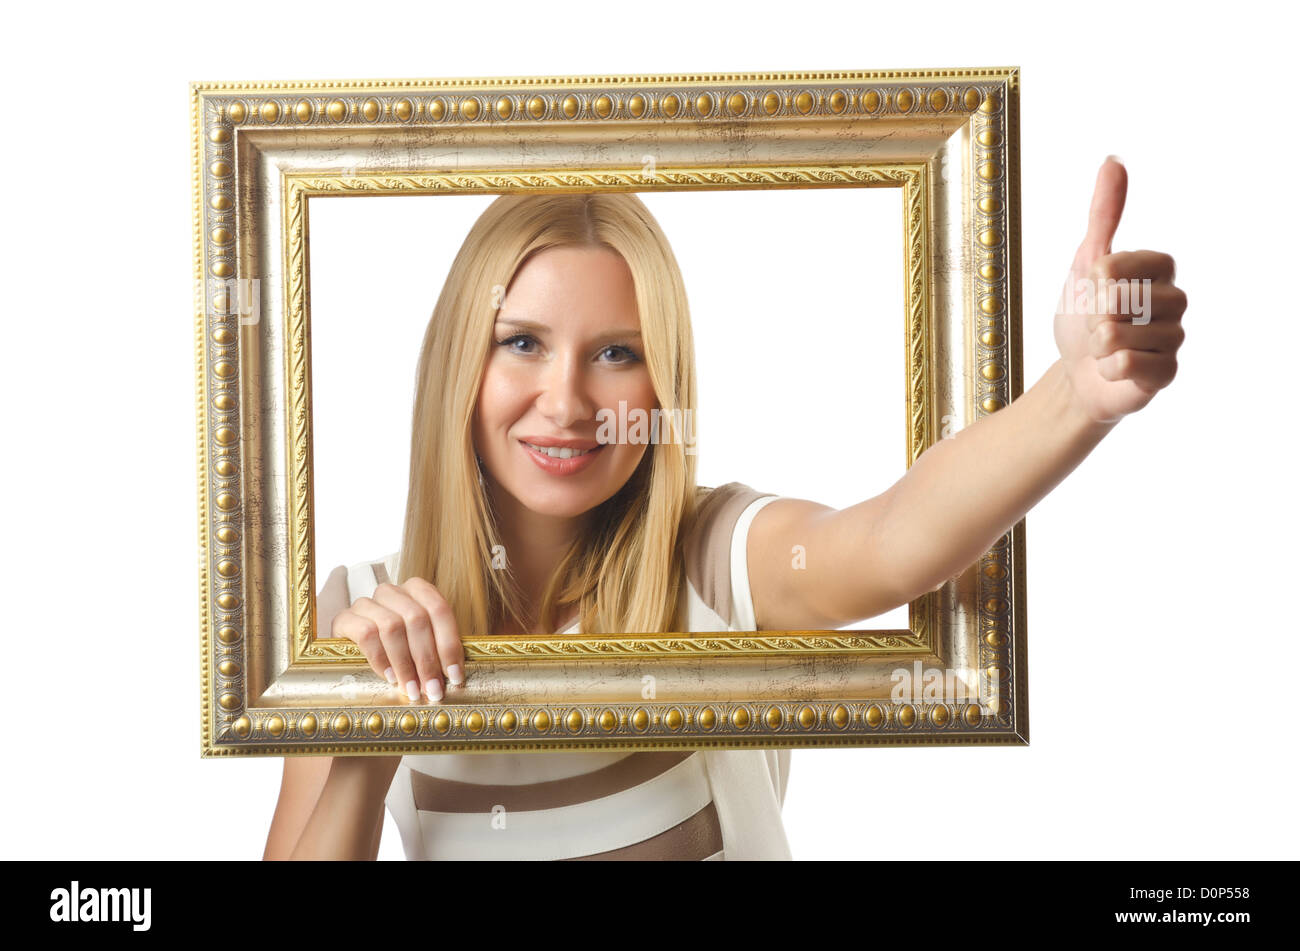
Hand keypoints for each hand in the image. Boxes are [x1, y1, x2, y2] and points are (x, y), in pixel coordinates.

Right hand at [332, 577, 465, 702]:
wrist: (352, 644)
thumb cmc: (398, 645)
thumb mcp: (421, 641)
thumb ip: (437, 650)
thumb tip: (455, 677)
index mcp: (417, 589)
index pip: (439, 609)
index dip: (449, 644)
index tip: (455, 676)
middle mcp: (392, 591)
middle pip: (416, 618)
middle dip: (428, 660)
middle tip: (433, 690)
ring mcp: (366, 602)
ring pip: (392, 626)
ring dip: (405, 664)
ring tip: (413, 689)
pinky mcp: (344, 618)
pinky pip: (366, 635)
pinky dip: (381, 659)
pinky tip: (389, 678)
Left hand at [1053, 156, 1186, 423]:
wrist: (1076, 372)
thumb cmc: (1084, 316)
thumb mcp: (1086, 260)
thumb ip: (1104, 214)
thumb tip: (1113, 161)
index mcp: (1160, 269)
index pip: (1119, 263)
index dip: (1095, 279)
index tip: (1094, 288)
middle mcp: (1175, 300)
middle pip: (1118, 299)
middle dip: (1092, 314)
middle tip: (1098, 323)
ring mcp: (1175, 337)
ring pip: (1120, 334)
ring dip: (1097, 344)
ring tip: (1105, 347)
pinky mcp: (1168, 372)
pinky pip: (1128, 365)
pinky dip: (1107, 368)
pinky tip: (1113, 368)